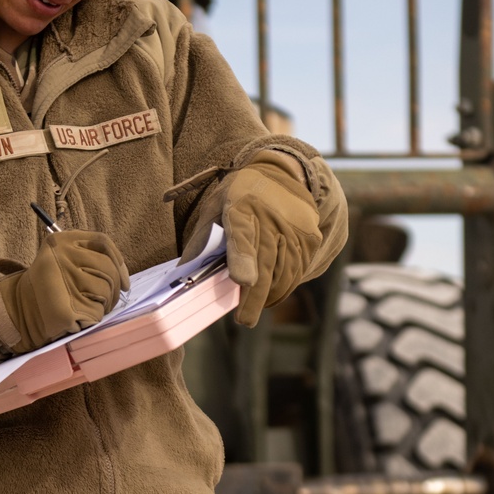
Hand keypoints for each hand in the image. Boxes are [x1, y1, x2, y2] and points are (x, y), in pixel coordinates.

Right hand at [0, 230, 128, 354]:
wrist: (17, 312)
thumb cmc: (46, 287)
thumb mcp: (61, 259)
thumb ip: (87, 257)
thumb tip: (122, 275)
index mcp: (60, 241)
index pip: (102, 242)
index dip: (119, 261)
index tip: (124, 280)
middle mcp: (61, 256)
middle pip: (108, 268)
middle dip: (115, 287)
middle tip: (109, 300)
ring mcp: (63, 281)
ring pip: (105, 290)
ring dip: (104, 304)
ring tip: (89, 307)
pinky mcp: (66, 307)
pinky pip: (97, 311)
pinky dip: (94, 317)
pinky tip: (81, 317)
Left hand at [184, 153, 320, 327]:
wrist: (281, 173)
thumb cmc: (238, 196)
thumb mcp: (213, 209)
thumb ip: (202, 240)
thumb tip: (184, 274)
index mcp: (240, 206)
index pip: (242, 234)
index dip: (243, 258)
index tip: (242, 280)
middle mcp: (271, 217)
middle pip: (265, 262)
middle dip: (255, 296)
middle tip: (244, 320)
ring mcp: (294, 227)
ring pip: (284, 272)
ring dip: (269, 295)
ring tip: (253, 309)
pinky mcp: (309, 238)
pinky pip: (297, 270)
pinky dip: (284, 286)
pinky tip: (271, 296)